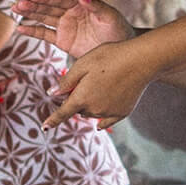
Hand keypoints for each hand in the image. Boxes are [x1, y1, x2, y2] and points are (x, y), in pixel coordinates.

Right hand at [12, 0, 135, 60]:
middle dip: (33, 5)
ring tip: (15, 10)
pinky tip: (20, 28)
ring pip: (43, 19)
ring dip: (29, 15)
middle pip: (48, 7)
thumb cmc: (118, 29)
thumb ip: (95, 6)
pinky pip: (45, 35)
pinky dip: (33, 31)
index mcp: (80, 4)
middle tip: (18, 4)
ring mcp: (65, 26)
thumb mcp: (109, 16)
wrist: (120, 50)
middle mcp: (70, 12)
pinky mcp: (63, 40)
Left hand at [44, 40, 159, 131]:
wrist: (140, 60)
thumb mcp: (82, 64)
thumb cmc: (109, 57)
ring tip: (101, 84)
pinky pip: (107, 121)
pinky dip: (102, 119)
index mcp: (82, 97)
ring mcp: (110, 112)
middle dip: (77, 100)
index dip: (52, 120)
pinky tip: (99, 122)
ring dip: (90, 105)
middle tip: (85, 81)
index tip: (44, 127)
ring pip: (92, 113)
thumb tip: (52, 94)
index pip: (63, 112)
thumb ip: (67, 81)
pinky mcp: (123, 112)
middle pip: (79, 109)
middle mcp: (95, 109)